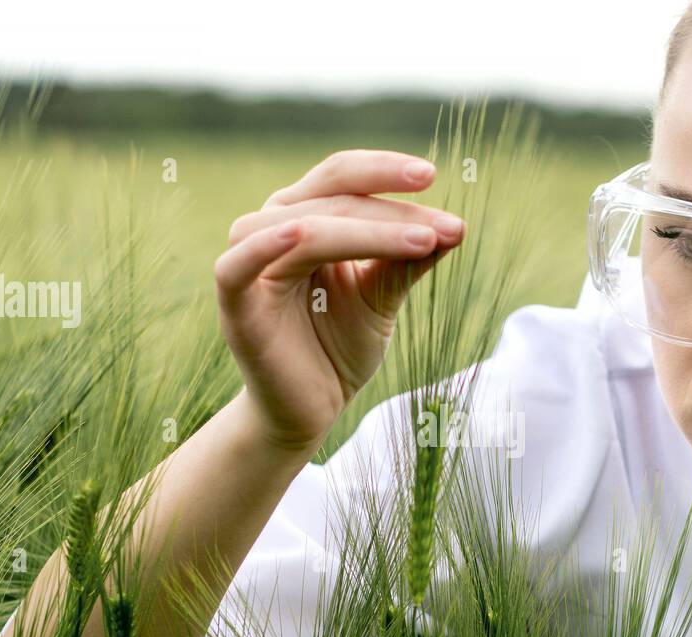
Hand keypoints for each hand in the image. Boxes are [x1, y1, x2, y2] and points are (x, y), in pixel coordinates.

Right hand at [214, 149, 464, 452]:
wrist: (310, 409)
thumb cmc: (339, 346)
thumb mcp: (382, 297)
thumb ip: (407, 260)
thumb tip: (455, 227)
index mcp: (307, 218)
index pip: (345, 178)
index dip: (386, 171)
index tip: (435, 176)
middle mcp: (274, 228)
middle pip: (334, 200)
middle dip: (394, 212)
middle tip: (447, 228)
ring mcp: (251, 265)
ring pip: (305, 229)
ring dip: (365, 231)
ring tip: (421, 242)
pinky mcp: (236, 304)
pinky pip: (238, 266)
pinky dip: (264, 246)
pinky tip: (299, 234)